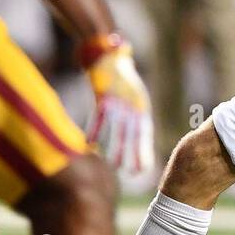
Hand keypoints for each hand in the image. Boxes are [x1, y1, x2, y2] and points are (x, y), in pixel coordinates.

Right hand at [80, 35, 154, 175]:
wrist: (111, 61)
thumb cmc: (125, 86)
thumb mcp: (137, 102)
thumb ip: (137, 122)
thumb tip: (139, 144)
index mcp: (140, 110)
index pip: (144, 135)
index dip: (143, 152)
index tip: (143, 170)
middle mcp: (130, 108)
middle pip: (130, 135)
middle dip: (130, 154)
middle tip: (130, 173)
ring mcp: (116, 103)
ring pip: (114, 129)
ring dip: (112, 147)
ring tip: (112, 164)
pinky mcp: (102, 98)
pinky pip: (97, 117)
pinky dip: (93, 131)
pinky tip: (90, 145)